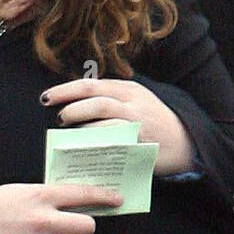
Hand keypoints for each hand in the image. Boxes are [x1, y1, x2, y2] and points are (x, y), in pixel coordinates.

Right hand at [0, 183, 106, 233]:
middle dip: (82, 229)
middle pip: (87, 228)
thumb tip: (75, 204)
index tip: (116, 200)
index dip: (105, 197)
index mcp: (39, 195)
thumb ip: (45, 196)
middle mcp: (41, 219)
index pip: (83, 195)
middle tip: (71, 229)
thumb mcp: (18, 191)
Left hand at [43, 78, 196, 175]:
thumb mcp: (133, 102)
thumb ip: (107, 100)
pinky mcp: (142, 143)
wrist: (187, 143)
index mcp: (127, 89)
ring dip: (82, 125)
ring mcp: (138, 123)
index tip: (45, 98)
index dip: (65, 90)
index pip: (90, 85)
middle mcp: (132, 102)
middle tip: (58, 118)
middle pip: (95, 99)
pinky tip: (84, 149)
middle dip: (70, 107)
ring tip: (70, 132)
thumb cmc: (151, 122)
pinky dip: (96, 144)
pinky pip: (114, 142)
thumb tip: (70, 105)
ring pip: (104, 119)